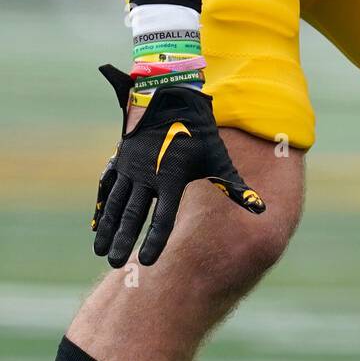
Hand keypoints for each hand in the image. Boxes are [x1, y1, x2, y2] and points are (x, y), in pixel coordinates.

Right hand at [92, 64, 265, 266]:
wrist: (173, 97)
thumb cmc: (201, 132)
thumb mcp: (218, 158)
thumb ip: (235, 187)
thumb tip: (261, 210)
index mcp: (171, 178)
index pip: (163, 217)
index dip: (155, 240)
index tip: (147, 262)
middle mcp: (148, 174)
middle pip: (133, 213)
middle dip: (122, 239)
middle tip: (114, 263)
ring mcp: (131, 166)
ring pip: (116, 202)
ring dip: (108, 227)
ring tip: (100, 251)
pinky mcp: (121, 158)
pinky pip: (108, 186)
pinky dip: (102, 206)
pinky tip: (96, 225)